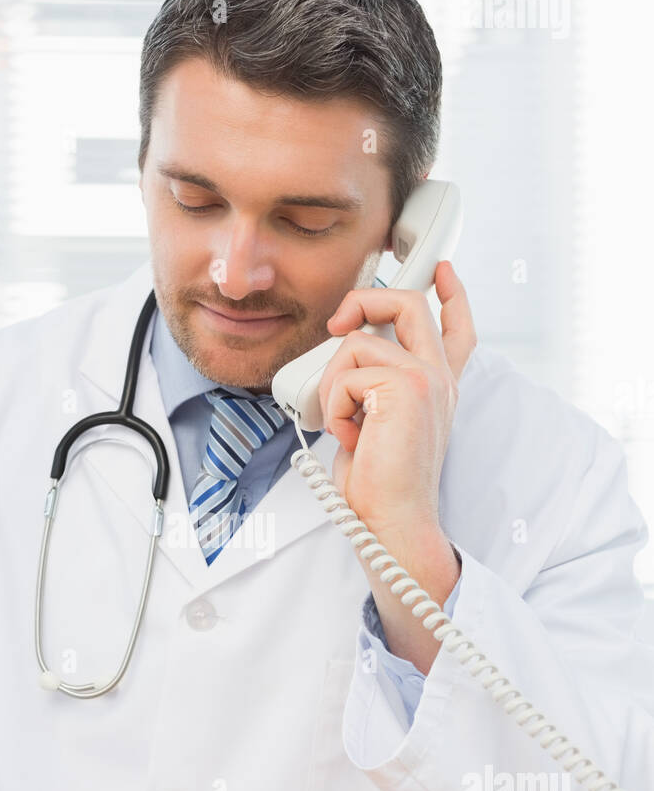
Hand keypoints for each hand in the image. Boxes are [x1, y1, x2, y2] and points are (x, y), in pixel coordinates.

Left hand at [318, 260, 475, 547]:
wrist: (392, 519)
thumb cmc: (380, 483)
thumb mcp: (377, 421)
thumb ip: (374, 385)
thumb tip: (344, 353)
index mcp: (438, 386)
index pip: (457, 328)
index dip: (452, 294)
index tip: (444, 271)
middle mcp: (439, 377)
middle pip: (408, 302)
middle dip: (364, 300)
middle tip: (338, 322)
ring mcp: (426, 378)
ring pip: (357, 340)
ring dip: (332, 382)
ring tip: (345, 421)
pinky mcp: (405, 387)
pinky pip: (345, 372)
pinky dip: (333, 405)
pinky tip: (350, 434)